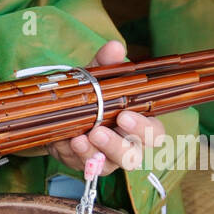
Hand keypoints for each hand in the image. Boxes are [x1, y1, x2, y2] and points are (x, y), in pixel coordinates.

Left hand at [46, 40, 164, 175]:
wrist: (59, 110)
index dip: (144, 129)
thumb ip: (106, 63)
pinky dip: (75, 154)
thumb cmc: (90, 94)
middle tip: (99, 132)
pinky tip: (68, 141)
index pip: (154, 132)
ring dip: (93, 152)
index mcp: (138, 123)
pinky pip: (84, 165)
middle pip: (134, 155)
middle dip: (117, 145)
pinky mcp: (86, 164)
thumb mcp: (95, 76)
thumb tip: (115, 47)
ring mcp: (107, 158)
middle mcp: (127, 144)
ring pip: (108, 165)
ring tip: (80, 138)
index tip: (125, 116)